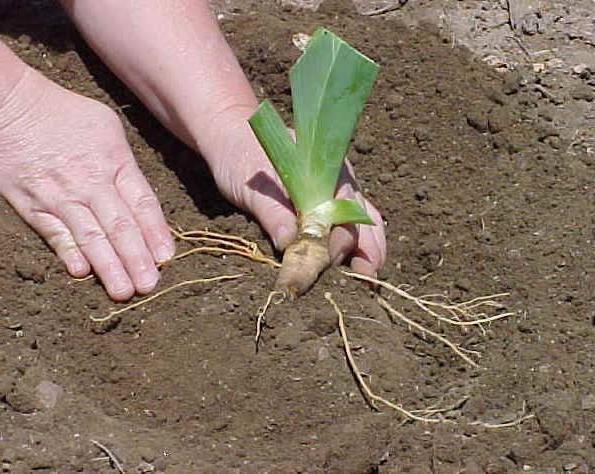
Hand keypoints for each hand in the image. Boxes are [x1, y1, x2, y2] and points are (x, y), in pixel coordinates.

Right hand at [0, 68, 173, 299]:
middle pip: (119, 226)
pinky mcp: (33, 205)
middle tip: (149, 286)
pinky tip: (82, 273)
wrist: (12, 106)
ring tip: (123, 292)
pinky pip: (54, 234)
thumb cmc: (67, 115)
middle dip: (136, 259)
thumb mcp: (108, 128)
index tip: (166, 258)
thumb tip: (142, 202)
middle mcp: (90, 183)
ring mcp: (60, 196)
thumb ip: (127, 166)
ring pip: (90, 237)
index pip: (142, 204)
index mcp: (114, 162)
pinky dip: (68, 253)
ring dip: (108, 267)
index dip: (156, 233)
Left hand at [207, 118, 386, 276]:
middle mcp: (338, 183)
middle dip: (366, 249)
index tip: (329, 260)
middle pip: (360, 219)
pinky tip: (356, 270)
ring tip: (369, 279)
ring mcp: (335, 197)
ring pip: (362, 225)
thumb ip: (273, 214)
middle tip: (364, 277)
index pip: (344, 206)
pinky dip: (354, 250)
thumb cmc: (243, 159)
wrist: (232, 144)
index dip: (341, 237)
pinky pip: (348, 229)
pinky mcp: (324, 211)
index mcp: (326, 169)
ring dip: (367, 252)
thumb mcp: (253, 189)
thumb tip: (289, 245)